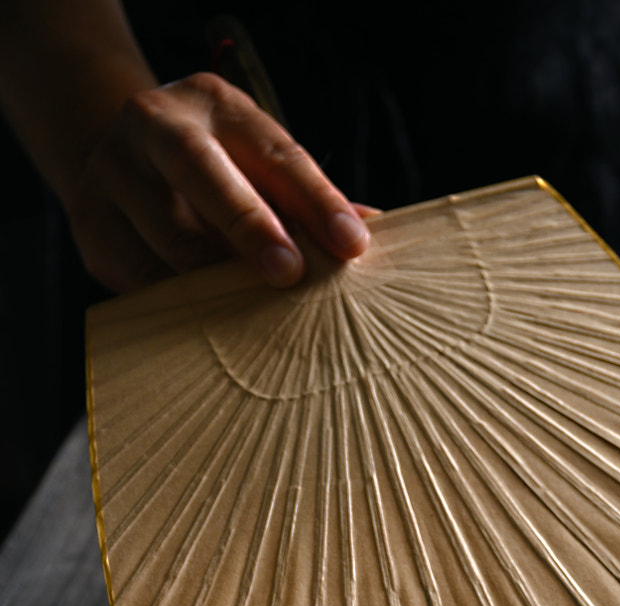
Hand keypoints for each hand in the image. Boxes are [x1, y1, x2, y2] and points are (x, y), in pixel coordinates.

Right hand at [64, 71, 368, 293]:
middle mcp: (153, 126)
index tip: (352, 244)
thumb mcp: (262, 170)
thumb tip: (370, 230)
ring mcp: (113, 173)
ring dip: (215, 278)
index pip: (272, 149)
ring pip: (164, 231)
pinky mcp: (94, 228)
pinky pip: (140, 277)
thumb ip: (308, 202)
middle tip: (289, 273)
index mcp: (212, 104)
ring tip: (258, 317)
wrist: (125, 166)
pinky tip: (213, 331)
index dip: (315, 198)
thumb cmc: (221, 174)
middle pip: (198, 169)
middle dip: (247, 223)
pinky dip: (180, 305)